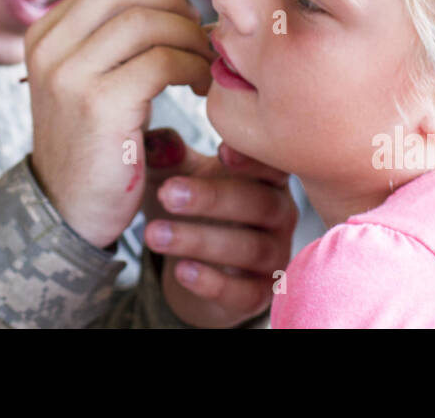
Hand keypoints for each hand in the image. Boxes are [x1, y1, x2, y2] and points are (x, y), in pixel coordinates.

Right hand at [24, 0, 213, 248]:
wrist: (68, 212)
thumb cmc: (94, 144)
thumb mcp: (89, 80)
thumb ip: (113, 40)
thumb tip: (176, 1)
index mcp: (44, 35)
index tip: (184, 22)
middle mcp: (48, 48)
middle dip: (175, 6)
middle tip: (200, 38)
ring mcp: (69, 75)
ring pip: (148, 23)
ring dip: (190, 40)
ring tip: (204, 67)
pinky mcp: (99, 104)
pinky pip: (162, 62)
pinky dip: (193, 68)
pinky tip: (200, 89)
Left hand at [142, 129, 298, 327]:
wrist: (198, 265)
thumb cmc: (194, 206)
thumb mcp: (179, 175)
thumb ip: (170, 156)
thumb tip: (158, 141)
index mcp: (266, 177)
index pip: (269, 164)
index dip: (249, 159)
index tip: (220, 151)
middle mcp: (280, 213)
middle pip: (258, 203)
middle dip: (211, 198)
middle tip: (167, 193)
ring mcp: (275, 255)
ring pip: (250, 248)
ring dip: (200, 240)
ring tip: (154, 234)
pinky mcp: (261, 293)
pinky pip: (245, 292)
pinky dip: (213, 283)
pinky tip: (182, 270)